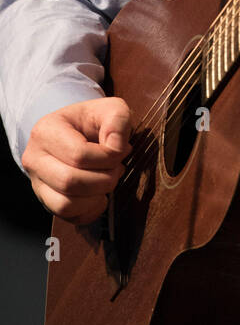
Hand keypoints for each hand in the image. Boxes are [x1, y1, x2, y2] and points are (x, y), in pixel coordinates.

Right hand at [21, 97, 132, 225]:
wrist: (78, 130)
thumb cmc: (93, 120)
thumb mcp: (111, 108)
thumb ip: (117, 120)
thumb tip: (116, 147)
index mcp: (46, 131)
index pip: (78, 155)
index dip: (107, 158)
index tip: (121, 151)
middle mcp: (35, 158)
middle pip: (70, 182)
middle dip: (103, 179)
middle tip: (117, 169)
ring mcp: (37, 182)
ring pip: (65, 205)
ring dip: (95, 197)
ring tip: (107, 180)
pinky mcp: (46, 200)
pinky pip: (67, 216)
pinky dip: (89, 211)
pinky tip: (99, 195)